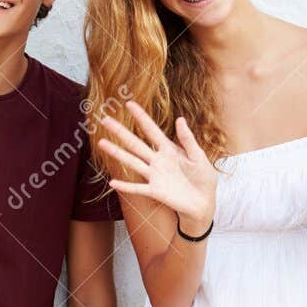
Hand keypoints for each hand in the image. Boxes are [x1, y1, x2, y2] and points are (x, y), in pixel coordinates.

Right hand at [95, 102, 217, 231]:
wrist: (204, 203)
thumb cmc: (203, 179)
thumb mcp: (198, 156)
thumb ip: (188, 140)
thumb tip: (180, 119)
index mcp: (169, 150)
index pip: (152, 130)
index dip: (141, 117)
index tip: (129, 103)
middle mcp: (158, 161)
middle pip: (135, 143)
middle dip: (120, 132)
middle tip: (104, 119)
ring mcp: (155, 176)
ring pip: (132, 162)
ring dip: (117, 153)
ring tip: (101, 143)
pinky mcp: (155, 191)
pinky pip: (138, 188)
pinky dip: (126, 186)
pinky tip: (113, 183)